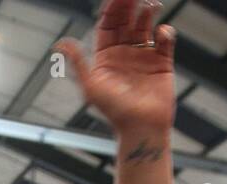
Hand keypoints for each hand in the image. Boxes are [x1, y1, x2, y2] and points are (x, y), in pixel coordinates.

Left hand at [56, 0, 175, 136]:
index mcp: (105, 56)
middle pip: (126, 20)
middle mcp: (124, 53)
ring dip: (148, 13)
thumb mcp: (91, 87)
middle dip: (130, 5)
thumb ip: (77, 63)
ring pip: (145, 25)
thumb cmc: (114, 111)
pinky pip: (165, 41)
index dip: (112, 8)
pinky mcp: (162, 63)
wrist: (141, 128)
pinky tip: (161, 34)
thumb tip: (60, 44)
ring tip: (151, 6)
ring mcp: (143, 56)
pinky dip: (165, 32)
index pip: (108, 25)